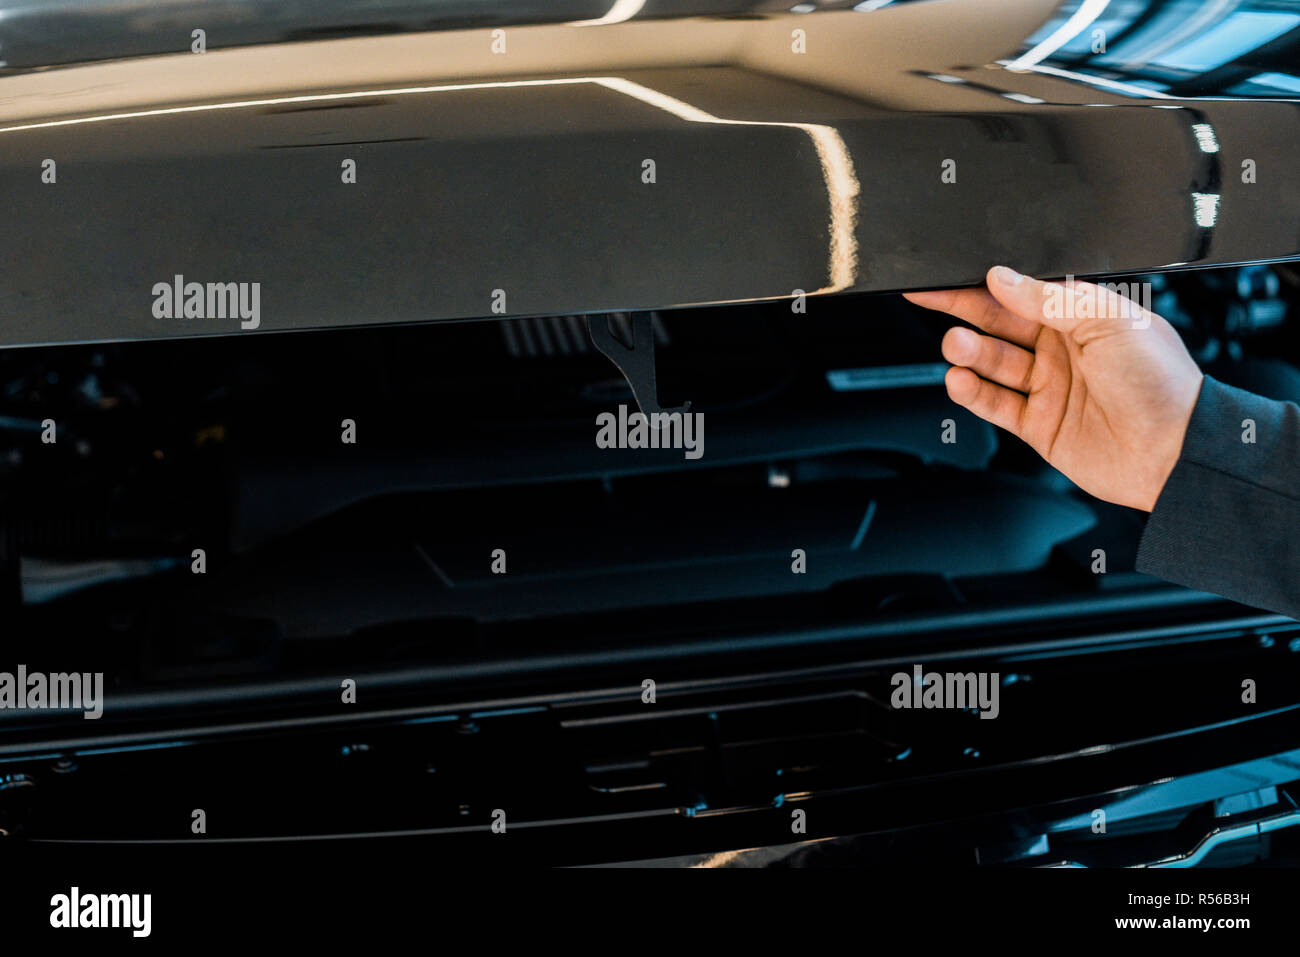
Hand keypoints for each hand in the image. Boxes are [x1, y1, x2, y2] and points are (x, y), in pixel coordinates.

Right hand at [904, 266, 1204, 511]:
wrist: (1174, 452)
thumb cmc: (1161, 383)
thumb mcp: (1110, 320)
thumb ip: (1052, 299)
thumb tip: (1005, 279)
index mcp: (1083, 316)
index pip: (1023, 294)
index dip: (986, 285)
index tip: (950, 277)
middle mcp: (1063, 350)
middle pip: (1000, 323)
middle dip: (964, 310)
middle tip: (932, 299)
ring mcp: (1050, 387)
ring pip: (994, 363)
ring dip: (969, 352)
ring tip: (955, 346)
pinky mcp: (1039, 424)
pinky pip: (995, 404)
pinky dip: (973, 392)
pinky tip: (960, 381)